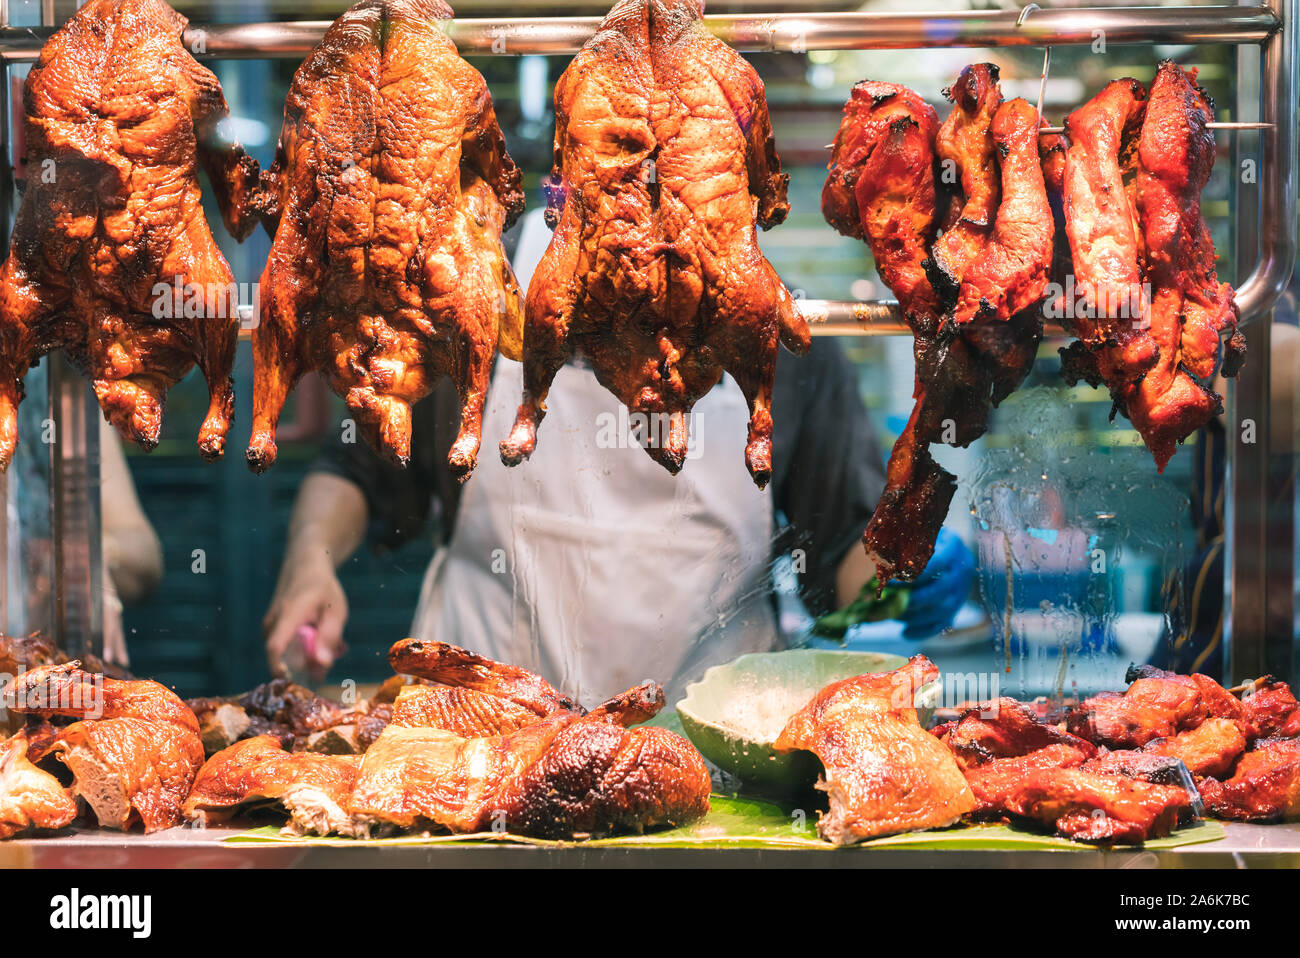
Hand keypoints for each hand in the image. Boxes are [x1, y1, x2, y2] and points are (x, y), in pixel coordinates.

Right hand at [264, 552, 347, 680]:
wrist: (305, 565)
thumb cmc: (323, 588)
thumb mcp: (336, 610)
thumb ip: (329, 638)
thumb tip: (321, 666)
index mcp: (288, 616)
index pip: (276, 649)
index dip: (283, 671)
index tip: (300, 686)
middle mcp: (273, 623)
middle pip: (284, 658)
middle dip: (309, 667)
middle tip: (335, 658)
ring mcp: (270, 626)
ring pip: (287, 654)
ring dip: (311, 657)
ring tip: (336, 645)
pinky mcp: (272, 629)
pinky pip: (287, 648)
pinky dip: (305, 649)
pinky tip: (324, 640)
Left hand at [896, 528, 975, 638]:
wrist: (947, 552)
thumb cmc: (924, 543)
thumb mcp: (918, 537)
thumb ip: (903, 549)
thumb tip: (876, 568)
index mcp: (953, 548)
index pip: (937, 565)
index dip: (913, 575)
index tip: (891, 581)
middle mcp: (961, 572)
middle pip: (940, 591)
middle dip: (912, 598)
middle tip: (889, 601)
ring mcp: (961, 593)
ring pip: (942, 610)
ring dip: (915, 616)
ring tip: (893, 615)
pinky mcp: (955, 609)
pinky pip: (942, 624)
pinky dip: (923, 632)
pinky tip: (904, 632)